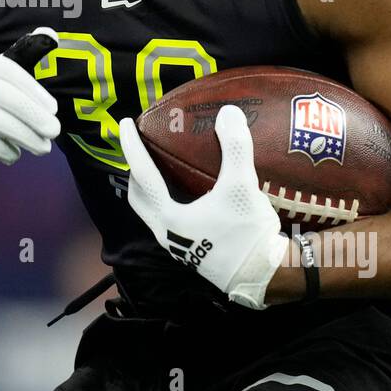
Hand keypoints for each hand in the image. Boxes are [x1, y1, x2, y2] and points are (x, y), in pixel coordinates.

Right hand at [0, 41, 60, 175]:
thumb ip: (18, 57)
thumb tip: (52, 35)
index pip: (3, 68)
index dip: (31, 89)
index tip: (53, 109)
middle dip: (32, 114)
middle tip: (54, 131)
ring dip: (23, 135)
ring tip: (41, 147)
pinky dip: (2, 148)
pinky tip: (13, 154)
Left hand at [118, 104, 291, 308]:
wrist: (265, 276)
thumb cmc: (248, 235)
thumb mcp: (242, 187)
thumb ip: (235, 148)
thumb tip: (228, 113)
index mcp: (169, 216)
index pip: (143, 174)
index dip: (132, 147)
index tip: (124, 124)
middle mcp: (167, 233)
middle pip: (138, 197)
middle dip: (136, 172)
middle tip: (142, 149)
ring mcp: (179, 245)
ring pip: (152, 212)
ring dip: (151, 189)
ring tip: (162, 168)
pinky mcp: (192, 251)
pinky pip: (169, 220)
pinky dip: (168, 201)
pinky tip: (188, 193)